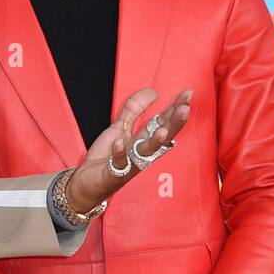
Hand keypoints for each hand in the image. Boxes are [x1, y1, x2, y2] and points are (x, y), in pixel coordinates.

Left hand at [65, 87, 192, 213]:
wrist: (86, 182)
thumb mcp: (120, 128)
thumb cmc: (106, 157)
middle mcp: (141, 152)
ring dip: (155, 142)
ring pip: (146, 152)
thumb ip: (134, 110)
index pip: (164, 122)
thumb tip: (152, 91)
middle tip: (185, 108)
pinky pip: (118, 162)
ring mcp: (130, 163)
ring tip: (163, 131)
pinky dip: (119, 153)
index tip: (187, 93)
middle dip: (174, 123)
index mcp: (144, 140)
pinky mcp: (114, 172)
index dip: (175, 108)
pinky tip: (119, 143)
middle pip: (162, 136)